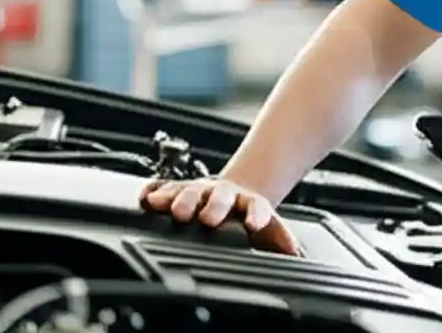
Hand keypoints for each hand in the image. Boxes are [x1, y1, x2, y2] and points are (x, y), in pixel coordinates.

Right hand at [139, 177, 300, 254]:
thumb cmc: (249, 215)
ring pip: (189, 190)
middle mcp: (223, 194)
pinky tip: (146, 198)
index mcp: (248, 203)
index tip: (253, 224)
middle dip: (211, 206)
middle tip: (204, 218)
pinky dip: (155, 192)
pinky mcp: (179, 190)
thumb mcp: (269, 225)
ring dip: (177, 197)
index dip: (255, 215)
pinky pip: (164, 187)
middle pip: (218, 197)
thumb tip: (295, 253)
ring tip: (163, 205)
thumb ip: (280, 238)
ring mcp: (200, 191)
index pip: (256, 207)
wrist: (237, 192)